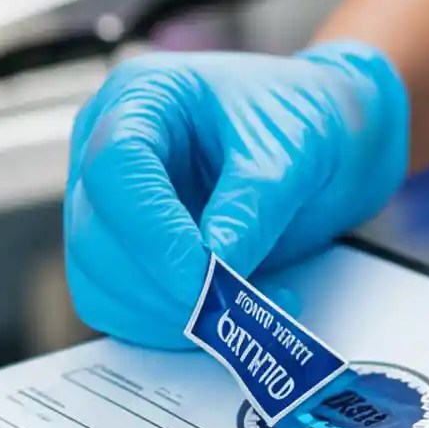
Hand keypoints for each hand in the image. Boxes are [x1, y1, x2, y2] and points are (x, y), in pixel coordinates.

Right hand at [63, 42, 408, 347]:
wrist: (333, 139)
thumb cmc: (309, 118)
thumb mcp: (296, 150)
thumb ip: (251, 209)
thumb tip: (214, 271)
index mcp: (140, 98)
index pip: (113, 169)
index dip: (152, 233)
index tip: (203, 279)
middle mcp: (104, 150)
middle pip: (95, 235)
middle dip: (162, 286)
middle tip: (235, 308)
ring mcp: (106, 207)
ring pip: (97, 282)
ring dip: (168, 316)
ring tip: (249, 308)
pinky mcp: (121, 255)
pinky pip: (118, 309)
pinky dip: (169, 328)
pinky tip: (228, 315)